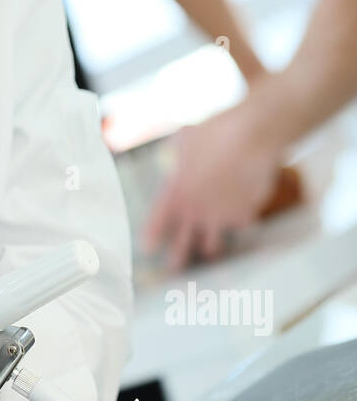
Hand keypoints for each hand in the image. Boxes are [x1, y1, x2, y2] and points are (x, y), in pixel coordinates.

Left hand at [143, 109, 279, 269]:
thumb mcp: (186, 139)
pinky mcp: (244, 217)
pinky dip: (239, 220)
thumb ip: (177, 156)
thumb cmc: (216, 131)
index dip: (152, 236)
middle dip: (176, 259)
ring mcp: (220, 217)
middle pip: (181, 246)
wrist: (253, 135)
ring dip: (209, 246)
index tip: (147, 248)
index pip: (157, 222)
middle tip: (173, 269)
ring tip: (208, 249)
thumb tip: (176, 157)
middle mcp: (196, 211)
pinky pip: (239, 225)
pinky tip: (242, 209)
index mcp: (176, 192)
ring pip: (211, 246)